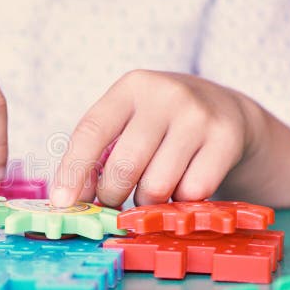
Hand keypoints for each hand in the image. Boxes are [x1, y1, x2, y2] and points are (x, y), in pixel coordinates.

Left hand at [50, 70, 261, 207]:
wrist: (227, 110)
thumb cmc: (162, 123)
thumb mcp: (129, 120)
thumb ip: (98, 153)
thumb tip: (70, 200)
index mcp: (131, 87)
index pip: (91, 131)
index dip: (73, 170)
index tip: (62, 202)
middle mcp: (166, 96)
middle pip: (124, 167)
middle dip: (111, 196)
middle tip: (113, 202)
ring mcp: (199, 117)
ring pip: (156, 187)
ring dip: (147, 202)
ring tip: (152, 189)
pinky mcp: (226, 140)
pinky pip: (191, 194)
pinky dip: (180, 202)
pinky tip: (183, 186)